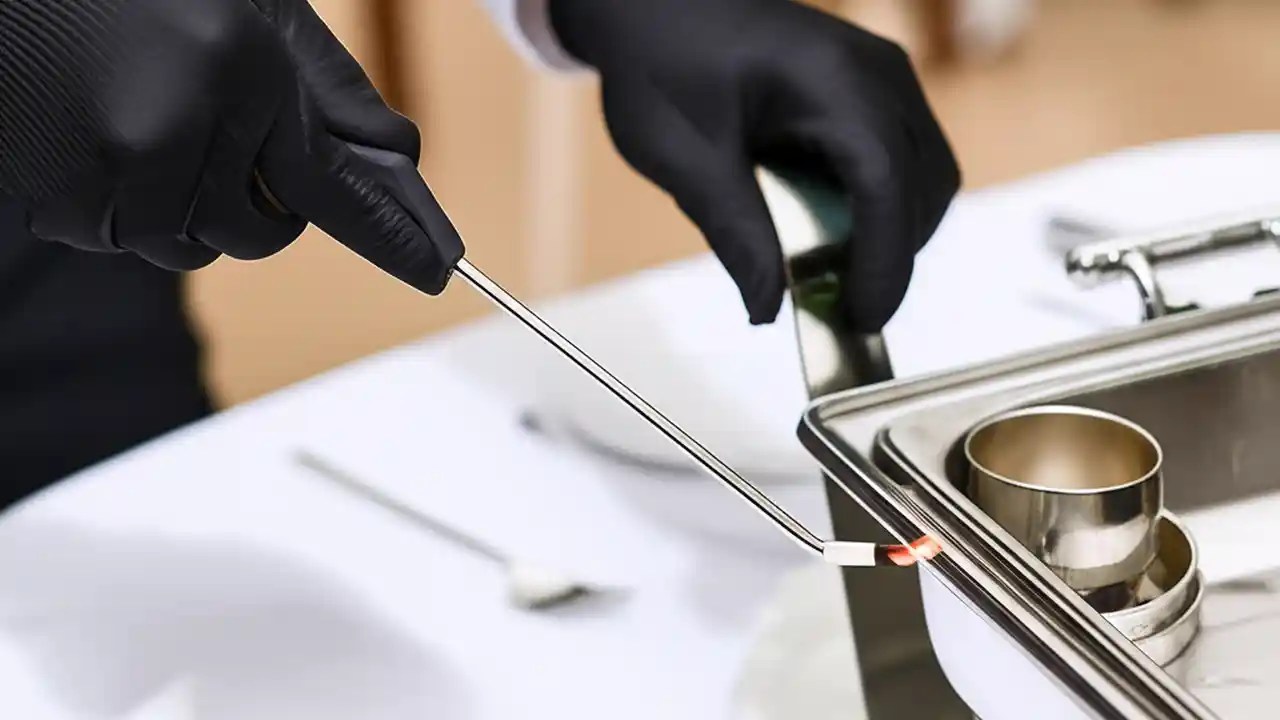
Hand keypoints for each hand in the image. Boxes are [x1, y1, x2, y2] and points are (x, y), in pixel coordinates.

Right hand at [0, 0, 461, 292]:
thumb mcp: (251, 12)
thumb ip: (324, 85)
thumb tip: (395, 152)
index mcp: (240, 71)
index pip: (338, 187)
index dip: (395, 236)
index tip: (438, 269)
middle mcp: (180, 129)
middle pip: (257, 234)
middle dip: (256, 202)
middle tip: (224, 140)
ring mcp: (113, 171)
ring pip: (187, 247)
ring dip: (184, 206)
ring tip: (147, 121)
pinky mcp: (59, 198)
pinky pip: (121, 241)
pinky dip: (120, 207)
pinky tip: (101, 140)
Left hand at [549, 0, 959, 330]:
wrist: (652, 4)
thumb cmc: (660, 62)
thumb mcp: (686, 158)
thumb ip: (736, 233)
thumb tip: (768, 308)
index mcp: (833, 82)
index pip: (887, 185)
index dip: (885, 262)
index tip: (861, 320)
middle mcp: (876, 73)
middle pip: (924, 185)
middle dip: (892, 257)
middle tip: (841, 313)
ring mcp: (883, 74)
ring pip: (926, 174)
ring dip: (893, 232)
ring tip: (837, 276)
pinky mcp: (873, 86)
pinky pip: (906, 155)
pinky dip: (883, 204)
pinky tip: (833, 230)